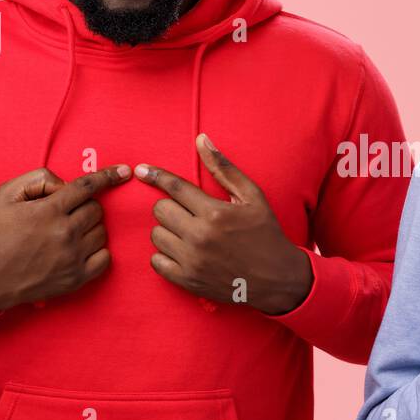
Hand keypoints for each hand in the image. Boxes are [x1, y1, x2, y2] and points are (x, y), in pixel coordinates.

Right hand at [0, 164, 130, 313]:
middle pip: (96, 209)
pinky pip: (105, 257)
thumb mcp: (6, 195)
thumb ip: (38, 179)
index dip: (107, 176)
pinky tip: (80, 248)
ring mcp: (73, 258)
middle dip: (85, 206)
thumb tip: (66, 184)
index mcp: (48, 211)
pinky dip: (97, 250)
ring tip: (68, 232)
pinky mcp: (77, 278)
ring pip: (102, 231)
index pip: (87, 187)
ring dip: (90, 227)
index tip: (124, 172)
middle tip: (66, 213)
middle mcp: (65, 233)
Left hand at [135, 134, 312, 314]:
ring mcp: (192, 261)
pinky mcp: (188, 281)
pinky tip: (182, 252)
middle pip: (160, 210)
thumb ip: (224, 168)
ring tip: (188, 233)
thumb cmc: (266, 233)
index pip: (175, 188)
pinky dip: (165, 255)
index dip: (156, 175)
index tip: (142, 170)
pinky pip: (156, 261)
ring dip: (168, 231)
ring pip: (156, 235)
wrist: (277, 278)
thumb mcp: (252, 197)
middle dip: (171, 207)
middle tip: (189, 212)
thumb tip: (201, 139)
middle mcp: (200, 237)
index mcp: (215, 213)